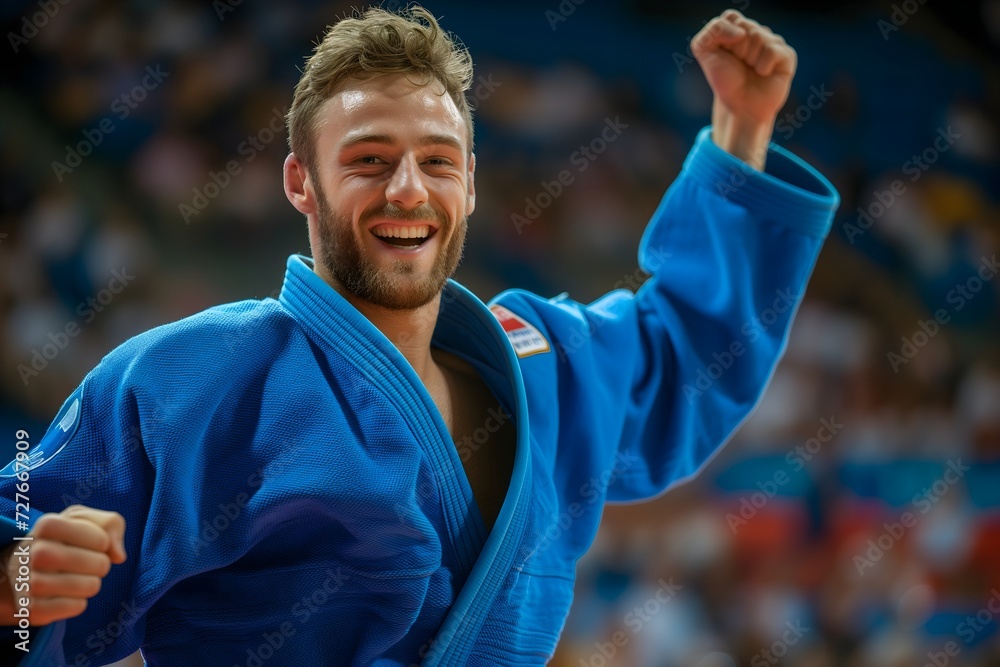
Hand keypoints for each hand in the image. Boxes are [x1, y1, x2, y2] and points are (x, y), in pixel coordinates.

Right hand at [1, 505, 125, 625]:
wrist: (19, 569)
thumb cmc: (61, 540)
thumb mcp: (84, 520)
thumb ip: (111, 524)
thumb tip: (119, 556)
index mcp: (48, 525)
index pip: (103, 540)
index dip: (102, 543)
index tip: (85, 543)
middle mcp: (36, 552)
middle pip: (101, 564)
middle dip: (100, 565)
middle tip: (84, 563)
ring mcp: (30, 583)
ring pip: (91, 587)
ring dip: (90, 583)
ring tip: (75, 577)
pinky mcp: (32, 609)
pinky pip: (77, 607)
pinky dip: (77, 602)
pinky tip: (63, 594)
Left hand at [691, 10, 797, 169]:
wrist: (739, 106)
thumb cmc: (725, 80)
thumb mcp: (704, 51)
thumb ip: (713, 30)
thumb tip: (742, 32)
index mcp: (739, 28)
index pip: (732, 17)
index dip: (724, 36)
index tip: (724, 53)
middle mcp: (758, 32)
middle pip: (745, 27)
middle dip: (736, 50)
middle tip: (739, 65)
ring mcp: (774, 42)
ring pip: (758, 37)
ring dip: (748, 59)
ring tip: (751, 70)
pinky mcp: (786, 55)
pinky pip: (771, 51)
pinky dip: (762, 66)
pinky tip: (763, 74)